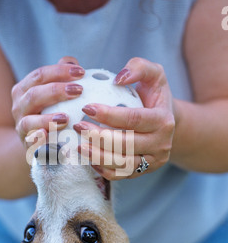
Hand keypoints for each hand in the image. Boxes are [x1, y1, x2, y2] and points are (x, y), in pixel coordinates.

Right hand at [11, 57, 84, 144]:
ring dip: (47, 118)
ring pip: (29, 120)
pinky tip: (48, 136)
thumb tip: (71, 61)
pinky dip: (38, 139)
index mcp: (24, 89)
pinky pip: (31, 142)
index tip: (81, 72)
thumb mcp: (53, 93)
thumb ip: (61, 77)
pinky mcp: (26, 144)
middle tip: (78, 90)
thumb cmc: (49, 111)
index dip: (59, 71)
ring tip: (66, 118)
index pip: (40, 75)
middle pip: (34, 94)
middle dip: (56, 91)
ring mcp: (21, 126)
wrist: (37, 142)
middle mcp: (19, 106)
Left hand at [73, 57, 175, 179]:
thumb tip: (119, 78)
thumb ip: (139, 67)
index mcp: (164, 121)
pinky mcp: (142, 172)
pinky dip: (101, 168)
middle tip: (78, 125)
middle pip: (126, 144)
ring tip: (78, 144)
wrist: (163, 121)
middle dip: (99, 136)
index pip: (133, 119)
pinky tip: (87, 156)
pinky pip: (119, 175)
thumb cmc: (152, 94)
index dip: (109, 115)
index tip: (87, 107)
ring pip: (122, 163)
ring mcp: (152, 161)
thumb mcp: (153, 74)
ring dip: (97, 155)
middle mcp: (162, 144)